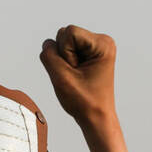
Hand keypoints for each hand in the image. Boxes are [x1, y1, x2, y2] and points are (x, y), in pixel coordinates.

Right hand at [39, 26, 130, 151]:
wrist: (96, 118)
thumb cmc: (84, 101)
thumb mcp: (61, 78)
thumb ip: (49, 56)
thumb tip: (48, 44)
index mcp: (103, 44)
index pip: (68, 32)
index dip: (65, 54)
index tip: (77, 73)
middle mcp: (101, 41)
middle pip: (65, 34)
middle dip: (63, 56)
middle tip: (76, 76)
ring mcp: (94, 47)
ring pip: (63, 42)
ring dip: (63, 61)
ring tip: (76, 77)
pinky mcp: (87, 54)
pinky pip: (65, 50)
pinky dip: (64, 63)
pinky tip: (75, 76)